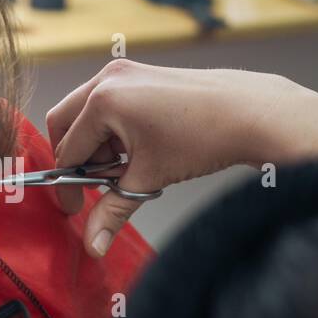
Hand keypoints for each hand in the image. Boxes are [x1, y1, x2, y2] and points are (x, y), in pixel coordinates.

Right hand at [47, 60, 317, 256]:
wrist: (253, 112)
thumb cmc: (205, 138)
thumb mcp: (150, 179)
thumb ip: (113, 211)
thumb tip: (93, 245)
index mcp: (103, 100)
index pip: (67, 149)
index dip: (69, 185)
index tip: (76, 209)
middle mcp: (108, 78)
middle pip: (65, 123)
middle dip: (77, 160)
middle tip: (94, 188)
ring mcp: (125, 71)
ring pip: (86, 114)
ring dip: (96, 146)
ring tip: (126, 170)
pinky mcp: (141, 73)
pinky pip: (108, 104)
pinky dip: (114, 131)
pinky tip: (139, 151)